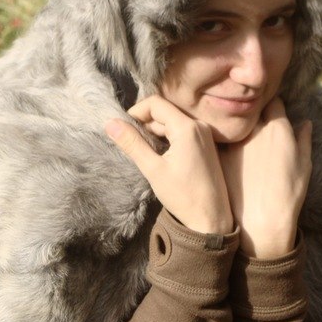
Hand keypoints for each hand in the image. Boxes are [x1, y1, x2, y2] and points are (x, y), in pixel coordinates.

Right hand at [105, 95, 232, 234]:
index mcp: (187, 128)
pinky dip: (167, 138)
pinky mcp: (206, 145)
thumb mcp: (153, 169)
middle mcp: (199, 126)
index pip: (156, 103)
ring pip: (172, 123)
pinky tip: (158, 155)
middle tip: (130, 143)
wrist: (211, 218)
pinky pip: (182, 132)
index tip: (124, 128)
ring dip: (155, 132)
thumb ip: (132, 144)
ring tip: (142, 151)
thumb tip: (110, 123)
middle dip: (144, 124)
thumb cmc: (183, 196)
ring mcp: (205, 135)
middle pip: (164, 112)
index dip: (136, 112)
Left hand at [219, 97, 311, 258]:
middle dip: (252, 112)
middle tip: (253, 124)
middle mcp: (253, 130)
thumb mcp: (304, 167)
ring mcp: (232, 142)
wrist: (259, 222)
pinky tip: (224, 155)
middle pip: (250, 110)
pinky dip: (220, 143)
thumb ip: (304, 140)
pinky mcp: (216, 156)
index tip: (271, 112)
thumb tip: (305, 123)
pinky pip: (218, 141)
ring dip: (235, 127)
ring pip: (232, 124)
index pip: (272, 102)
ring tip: (239, 140)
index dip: (272, 106)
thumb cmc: (288, 196)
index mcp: (277, 128)